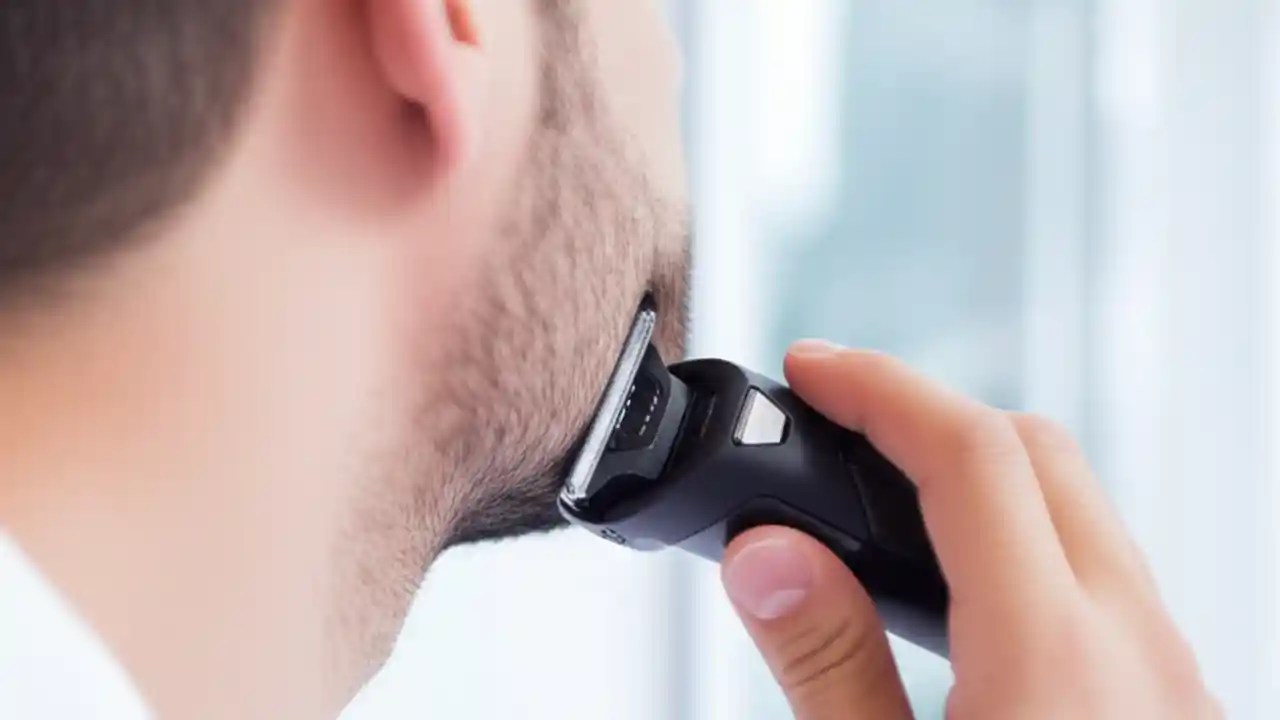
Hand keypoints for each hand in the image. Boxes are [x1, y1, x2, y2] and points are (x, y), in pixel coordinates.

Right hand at [719, 341, 1219, 718]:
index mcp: (1055, 656)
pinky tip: (961, 585)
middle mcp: (1136, 646)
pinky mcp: (1170, 702)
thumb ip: (829, 665)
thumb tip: (768, 556)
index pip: (971, 455)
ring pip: (1080, 508)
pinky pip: (1104, 572)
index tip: (812, 370)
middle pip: (1039, 452)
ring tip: (881, 500)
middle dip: (929, 412)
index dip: (879, 389)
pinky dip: (1026, 535)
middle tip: (834, 421)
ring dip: (980, 472)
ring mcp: (1170, 675)